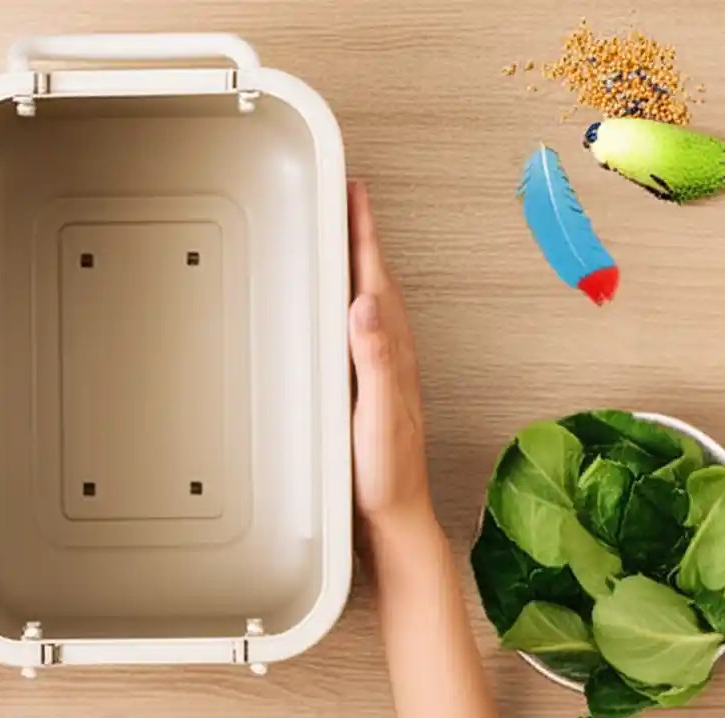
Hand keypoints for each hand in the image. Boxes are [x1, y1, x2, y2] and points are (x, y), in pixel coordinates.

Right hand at [347, 181, 431, 525]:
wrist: (393, 519)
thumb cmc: (386, 475)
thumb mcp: (378, 415)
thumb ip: (375, 360)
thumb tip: (366, 303)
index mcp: (391, 351)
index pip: (374, 277)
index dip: (362, 232)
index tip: (352, 191)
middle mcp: (388, 353)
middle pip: (370, 278)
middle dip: (356, 233)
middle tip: (340, 197)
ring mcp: (377, 369)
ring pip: (363, 300)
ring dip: (351, 264)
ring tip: (335, 236)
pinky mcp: (364, 386)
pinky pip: (353, 328)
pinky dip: (342, 302)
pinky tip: (331, 307)